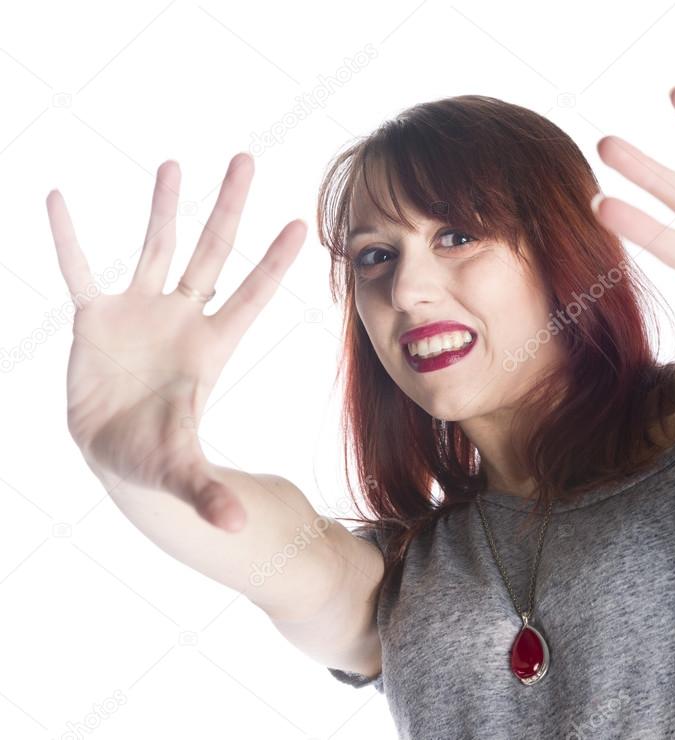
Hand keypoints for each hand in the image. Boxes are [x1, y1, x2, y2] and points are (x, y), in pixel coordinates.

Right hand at [48, 153, 306, 530]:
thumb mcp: (181, 472)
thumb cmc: (157, 457)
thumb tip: (235, 528)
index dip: (273, 264)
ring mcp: (139, 313)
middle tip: (245, 159)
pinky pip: (81, 271)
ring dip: (163, 208)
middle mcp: (181, 319)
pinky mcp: (95, 319)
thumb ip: (207, 492)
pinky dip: (70, 240)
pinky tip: (58, 199)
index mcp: (211, 348)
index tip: (302, 226)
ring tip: (174, 163)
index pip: (250, 297)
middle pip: (210, 253)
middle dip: (227, 209)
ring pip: (155, 248)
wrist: (115, 452)